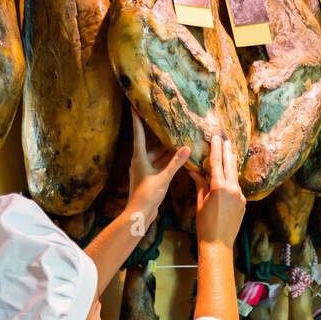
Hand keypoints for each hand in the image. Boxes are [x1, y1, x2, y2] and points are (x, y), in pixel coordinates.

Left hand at [126, 112, 189, 231]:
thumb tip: (186, 148)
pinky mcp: (148, 178)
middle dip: (157, 135)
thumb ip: (175, 163)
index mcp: (139, 157)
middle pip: (150, 144)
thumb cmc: (148, 195)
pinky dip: (166, 161)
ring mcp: (144, 170)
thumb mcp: (164, 178)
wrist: (139, 214)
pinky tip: (176, 159)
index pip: (138, 134)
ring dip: (165, 150)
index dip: (137, 119)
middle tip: (165, 122)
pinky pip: (158, 165)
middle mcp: (139, 161)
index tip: (134, 105)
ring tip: (176, 139)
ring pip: (155, 156)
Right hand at [192, 134, 244, 247]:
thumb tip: (194, 171)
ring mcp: (239, 196)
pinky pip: (236, 188)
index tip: (216, 138)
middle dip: (227, 151)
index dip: (216, 149)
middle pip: (229, 165)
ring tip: (230, 152)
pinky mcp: (243, 203)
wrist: (218, 243)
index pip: (216, 163)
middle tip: (226, 139)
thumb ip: (200, 184)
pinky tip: (229, 175)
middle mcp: (232, 189)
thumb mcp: (200, 202)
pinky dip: (232, 180)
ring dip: (231, 164)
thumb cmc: (205, 224)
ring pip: (235, 176)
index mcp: (219, 187)